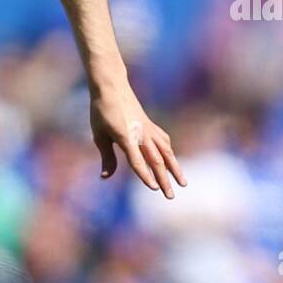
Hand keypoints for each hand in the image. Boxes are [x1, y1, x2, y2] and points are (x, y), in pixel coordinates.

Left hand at [90, 82, 185, 198]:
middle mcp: (141, 134)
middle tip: (170, 196)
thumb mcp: (99, 135)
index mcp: (126, 137)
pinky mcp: (150, 125)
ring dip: (174, 168)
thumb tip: (105, 177)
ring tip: (182, 183)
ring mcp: (148, 129)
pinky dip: (169, 153)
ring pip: (165, 152)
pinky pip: (163, 141)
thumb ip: (107, 157)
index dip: (145, 176)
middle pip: (156, 160)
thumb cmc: (101, 111)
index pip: (137, 161)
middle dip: (164, 180)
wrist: (112, 86)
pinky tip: (171, 160)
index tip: (154, 189)